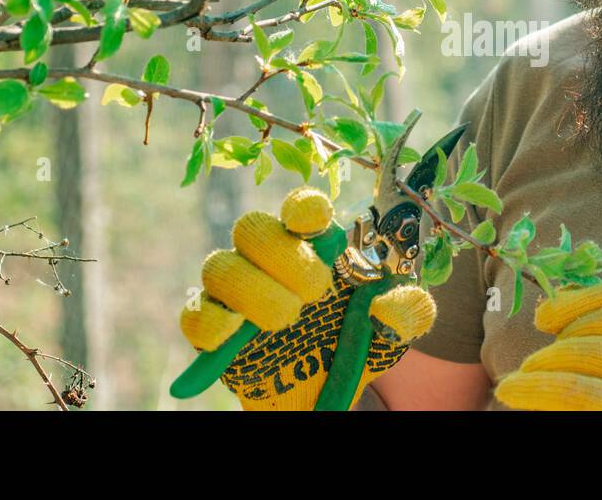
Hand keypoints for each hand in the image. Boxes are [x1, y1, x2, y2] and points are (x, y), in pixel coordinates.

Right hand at [179, 187, 435, 409]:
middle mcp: (267, 260)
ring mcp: (235, 294)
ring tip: (286, 321)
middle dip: (283, 256)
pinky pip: (195, 314)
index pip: (300, 209)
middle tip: (314, 293)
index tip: (316, 221)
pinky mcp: (213, 331)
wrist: (324, 394)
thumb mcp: (391, 332)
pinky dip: (212, 321)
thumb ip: (406, 313)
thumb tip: (399, 302)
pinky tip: (235, 333)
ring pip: (220, 265)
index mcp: (311, 247)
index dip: (303, 207)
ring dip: (254, 291)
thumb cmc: (353, 347)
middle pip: (252, 228)